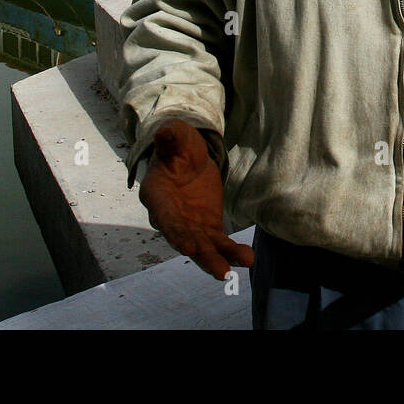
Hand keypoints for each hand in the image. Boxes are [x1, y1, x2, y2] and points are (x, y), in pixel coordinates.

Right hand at [138, 119, 253, 279]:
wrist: (189, 157)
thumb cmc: (178, 146)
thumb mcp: (176, 136)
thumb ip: (171, 136)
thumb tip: (165, 132)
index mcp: (156, 196)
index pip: (163, 216)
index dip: (174, 230)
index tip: (184, 245)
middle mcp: (169, 218)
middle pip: (184, 240)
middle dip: (202, 255)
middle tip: (220, 271)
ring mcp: (189, 226)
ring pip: (203, 247)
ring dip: (219, 259)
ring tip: (240, 267)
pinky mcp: (207, 227)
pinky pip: (219, 243)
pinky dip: (231, 252)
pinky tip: (246, 259)